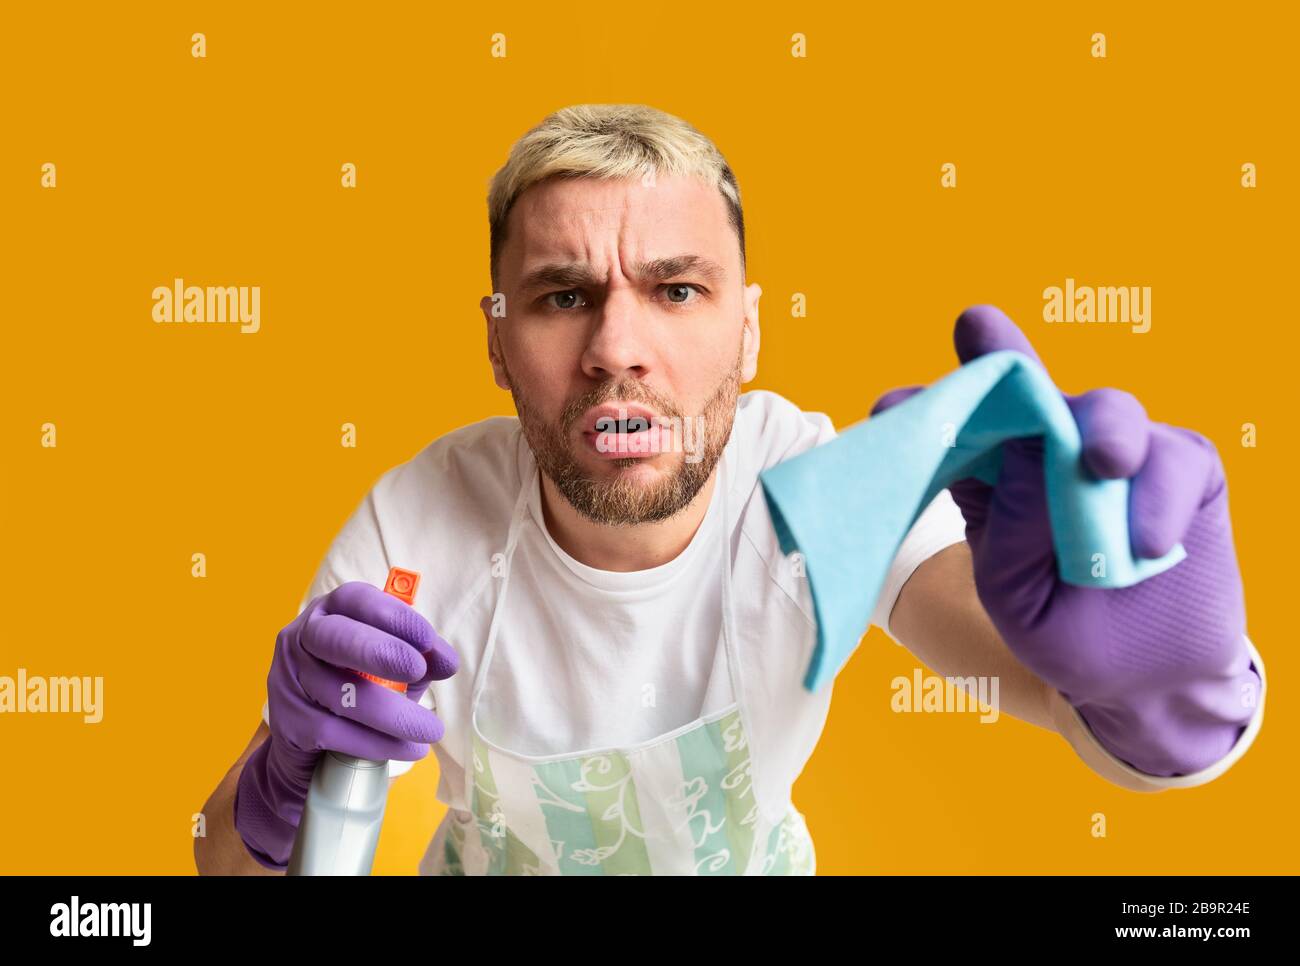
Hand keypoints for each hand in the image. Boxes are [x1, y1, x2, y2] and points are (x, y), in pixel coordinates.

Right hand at [235, 581, 458, 868]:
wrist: (308, 745)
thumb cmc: (357, 689)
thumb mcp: (390, 668)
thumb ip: (420, 658)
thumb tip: (447, 662)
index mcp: (329, 613)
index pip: (356, 600)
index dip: (394, 616)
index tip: (428, 639)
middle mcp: (301, 640)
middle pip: (336, 639)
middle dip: (380, 652)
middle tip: (418, 670)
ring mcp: (290, 682)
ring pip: (341, 695)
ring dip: (393, 714)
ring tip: (431, 729)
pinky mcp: (290, 725)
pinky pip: (335, 733)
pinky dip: (378, 744)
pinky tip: (409, 749)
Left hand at [871, 305, 1259, 776]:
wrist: (1155, 676)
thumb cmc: (1069, 634)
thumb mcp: (1019, 599)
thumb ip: (1016, 530)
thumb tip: (1031, 449)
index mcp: (993, 480)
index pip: (954, 432)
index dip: (924, 409)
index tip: (887, 406)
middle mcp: (1050, 450)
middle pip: (1025, 386)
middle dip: (1003, 353)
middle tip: (976, 325)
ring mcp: (1117, 450)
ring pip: (1105, 410)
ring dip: (1102, 433)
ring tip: (1104, 465)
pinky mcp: (1183, 464)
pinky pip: (1171, 458)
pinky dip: (1158, 496)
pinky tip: (1148, 545)